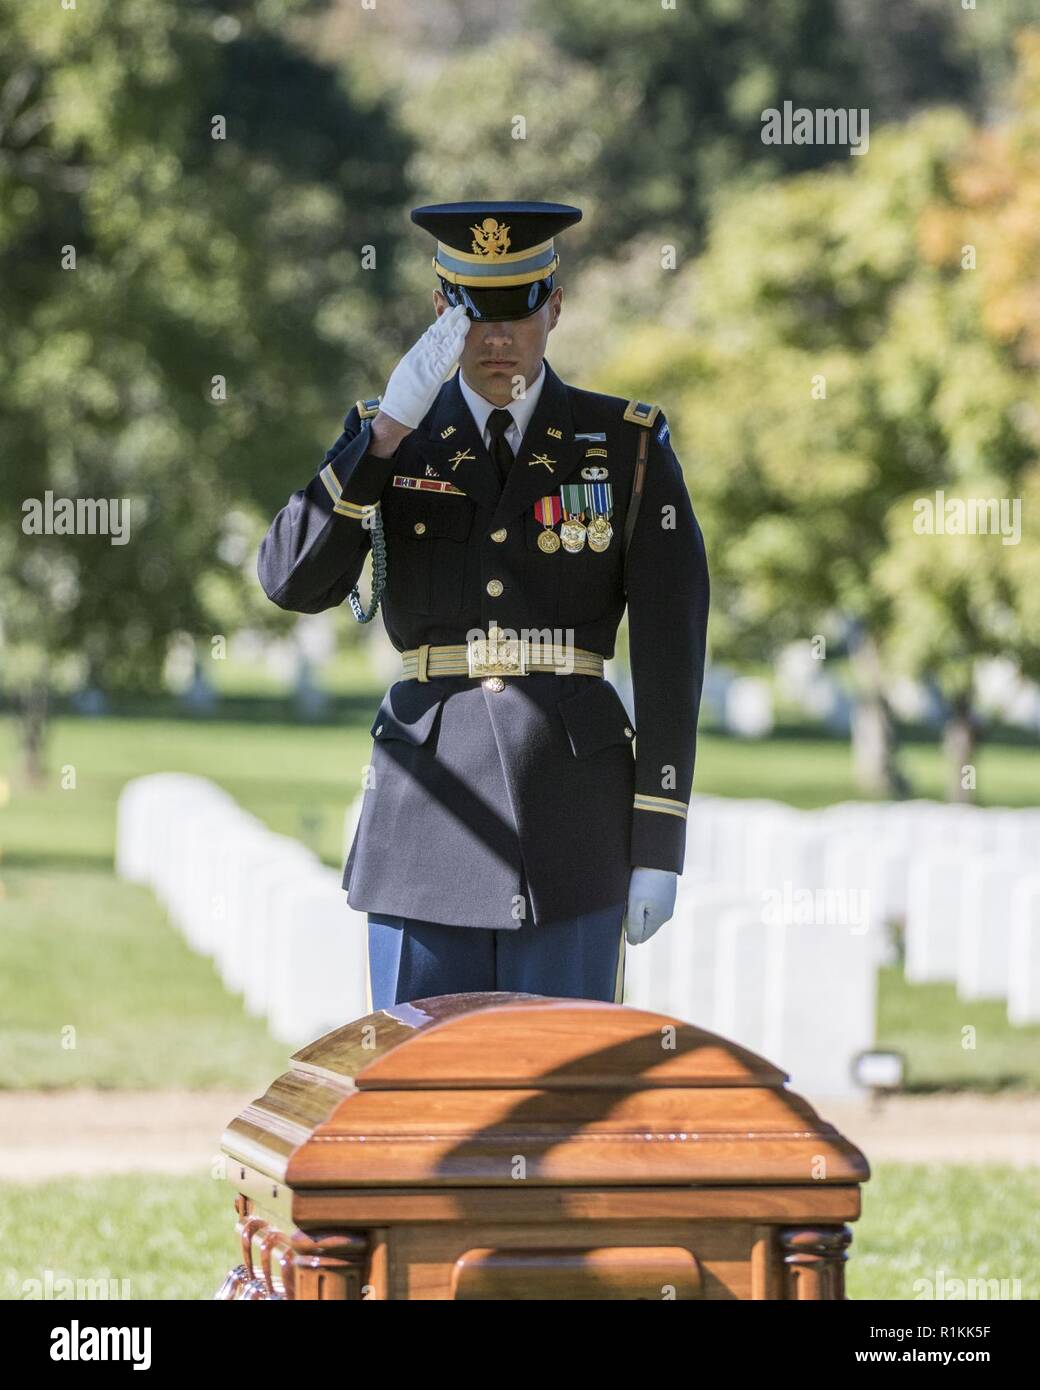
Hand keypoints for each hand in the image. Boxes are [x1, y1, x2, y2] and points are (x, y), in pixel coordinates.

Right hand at [378, 303, 469, 429]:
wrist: (395, 414)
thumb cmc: (402, 399)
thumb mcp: (410, 377)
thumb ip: (419, 364)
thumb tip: (426, 354)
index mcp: (415, 358)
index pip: (431, 337)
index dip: (442, 324)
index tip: (450, 312)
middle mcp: (420, 359)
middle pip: (437, 336)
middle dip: (449, 321)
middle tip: (461, 307)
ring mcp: (424, 367)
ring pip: (441, 345)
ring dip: (453, 330)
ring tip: (463, 317)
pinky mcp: (430, 379)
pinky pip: (444, 362)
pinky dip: (452, 350)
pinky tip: (460, 340)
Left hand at [624, 867, 677, 944]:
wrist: (657, 855)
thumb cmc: (644, 879)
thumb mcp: (635, 904)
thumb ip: (633, 925)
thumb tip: (633, 942)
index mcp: (659, 919)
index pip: (640, 937)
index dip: (628, 928)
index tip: (625, 911)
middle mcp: (666, 913)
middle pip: (643, 926)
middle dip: (632, 918)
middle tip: (628, 900)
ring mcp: (667, 903)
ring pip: (646, 914)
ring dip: (637, 907)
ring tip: (635, 891)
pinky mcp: (665, 893)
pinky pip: (651, 903)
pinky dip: (643, 898)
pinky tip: (640, 886)